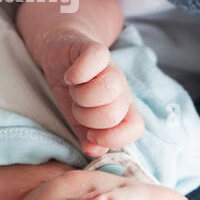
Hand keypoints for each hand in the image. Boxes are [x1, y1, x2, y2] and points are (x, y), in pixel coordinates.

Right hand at [38, 32, 143, 156]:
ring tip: (73, 91)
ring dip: (81, 96)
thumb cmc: (75, 90)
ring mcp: (109, 67)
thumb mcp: (79, 119)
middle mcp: (120, 88)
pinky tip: (70, 75)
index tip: (90, 134)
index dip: (112, 137)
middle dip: (87, 117)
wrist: (64, 53)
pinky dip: (78, 71)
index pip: (135, 128)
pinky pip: (95, 58)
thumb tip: (94, 150)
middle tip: (78, 107)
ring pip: (107, 88)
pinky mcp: (93, 49)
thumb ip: (87, 137)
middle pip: (114, 112)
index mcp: (121, 108)